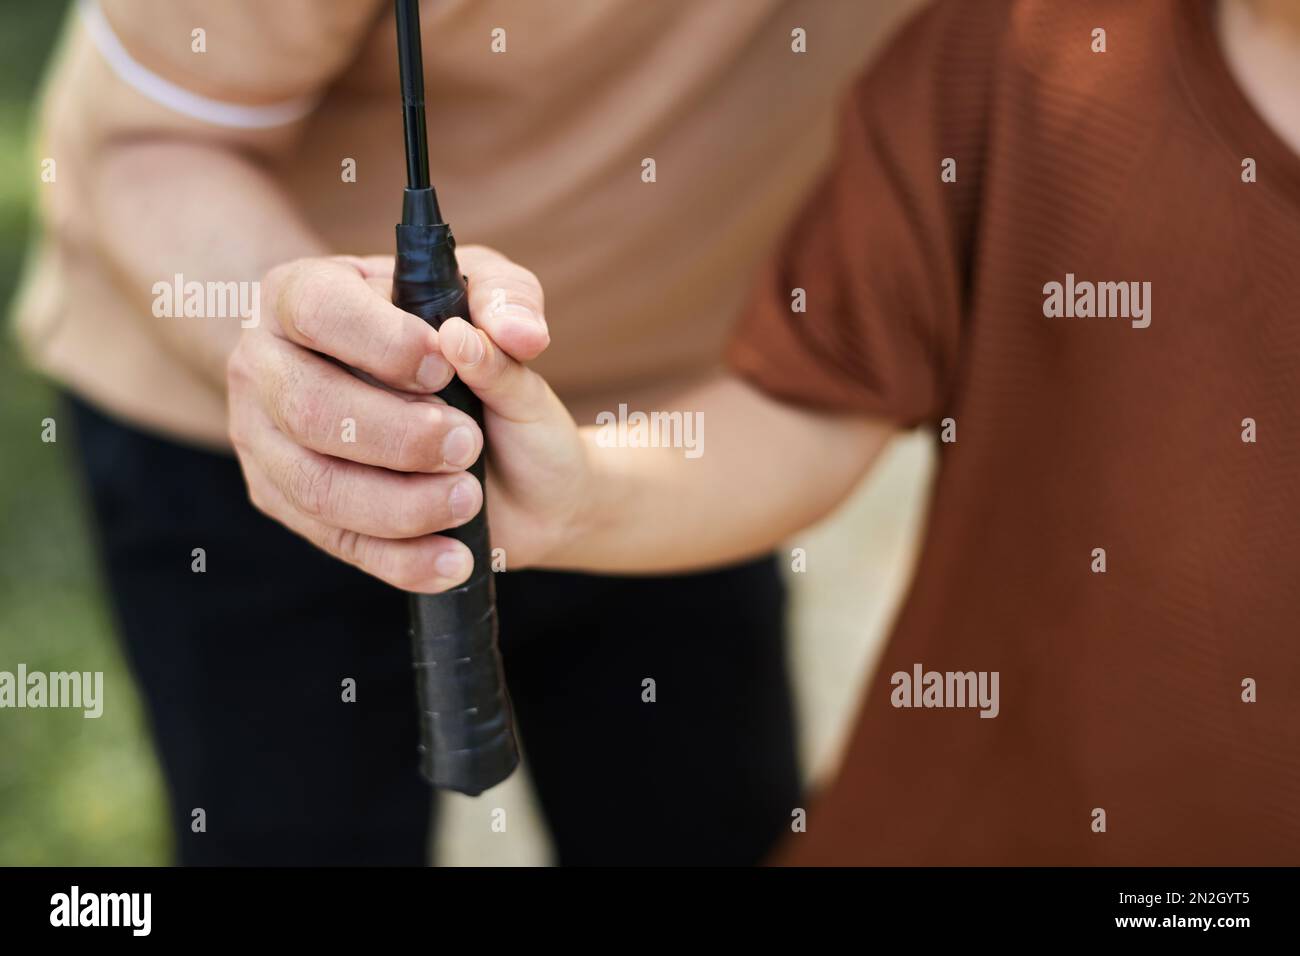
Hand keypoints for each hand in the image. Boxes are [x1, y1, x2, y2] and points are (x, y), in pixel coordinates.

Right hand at [226, 248, 583, 591]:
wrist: (495, 444)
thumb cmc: (482, 357)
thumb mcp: (504, 311)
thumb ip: (512, 306)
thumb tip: (516, 334)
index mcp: (302, 292)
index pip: (316, 308)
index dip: (383, 344)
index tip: (444, 368)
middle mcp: (266, 362)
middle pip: (310, 409)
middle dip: (401, 436)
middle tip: (467, 442)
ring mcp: (265, 439)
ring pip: (318, 487)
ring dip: (404, 503)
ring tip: (468, 498)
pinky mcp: (284, 503)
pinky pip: (336, 542)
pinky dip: (404, 558)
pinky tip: (455, 558)